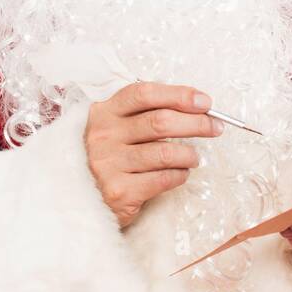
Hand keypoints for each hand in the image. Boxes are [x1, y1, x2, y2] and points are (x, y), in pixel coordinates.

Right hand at [84, 80, 223, 228]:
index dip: (179, 95)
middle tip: (215, 128)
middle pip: (161, 122)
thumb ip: (145, 114)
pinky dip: (180, 175)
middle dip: (196, 123)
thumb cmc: (108, 156)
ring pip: (166, 153)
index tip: (205, 102)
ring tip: (193, 157)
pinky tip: (180, 173)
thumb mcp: (115, 127)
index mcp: (104, 112)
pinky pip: (163, 179)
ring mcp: (108, 164)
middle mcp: (103, 135)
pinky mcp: (118, 191)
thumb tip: (196, 107)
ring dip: (189, 154)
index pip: (145, 94)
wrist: (76, 197)